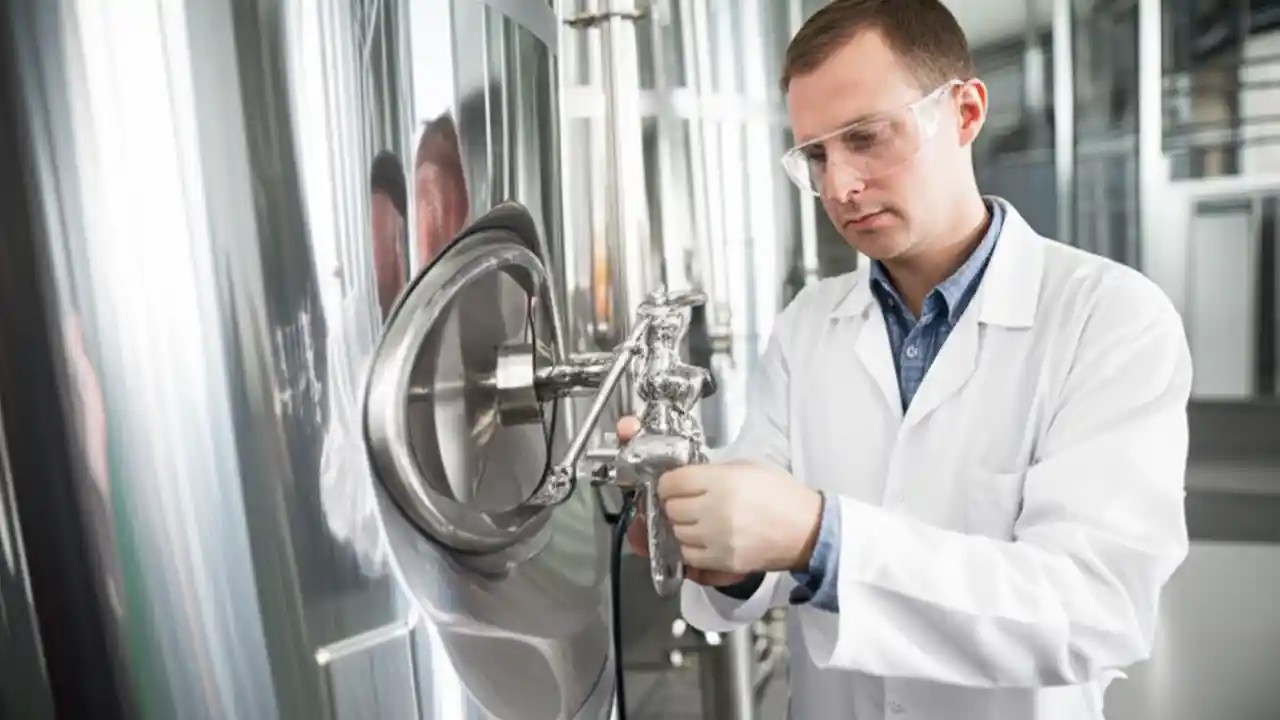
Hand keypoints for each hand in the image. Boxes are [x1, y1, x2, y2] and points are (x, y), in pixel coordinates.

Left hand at [659, 462, 822, 574]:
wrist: (806, 530)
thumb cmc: (779, 493)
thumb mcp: (747, 468)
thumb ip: (714, 473)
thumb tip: (687, 481)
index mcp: (721, 482)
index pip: (672, 482)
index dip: (668, 483)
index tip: (673, 486)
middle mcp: (714, 511)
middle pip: (671, 509)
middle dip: (675, 505)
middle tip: (686, 503)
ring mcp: (717, 540)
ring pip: (677, 534)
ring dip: (682, 527)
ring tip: (696, 522)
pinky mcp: (724, 562)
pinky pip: (689, 557)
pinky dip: (690, 548)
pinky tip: (702, 541)